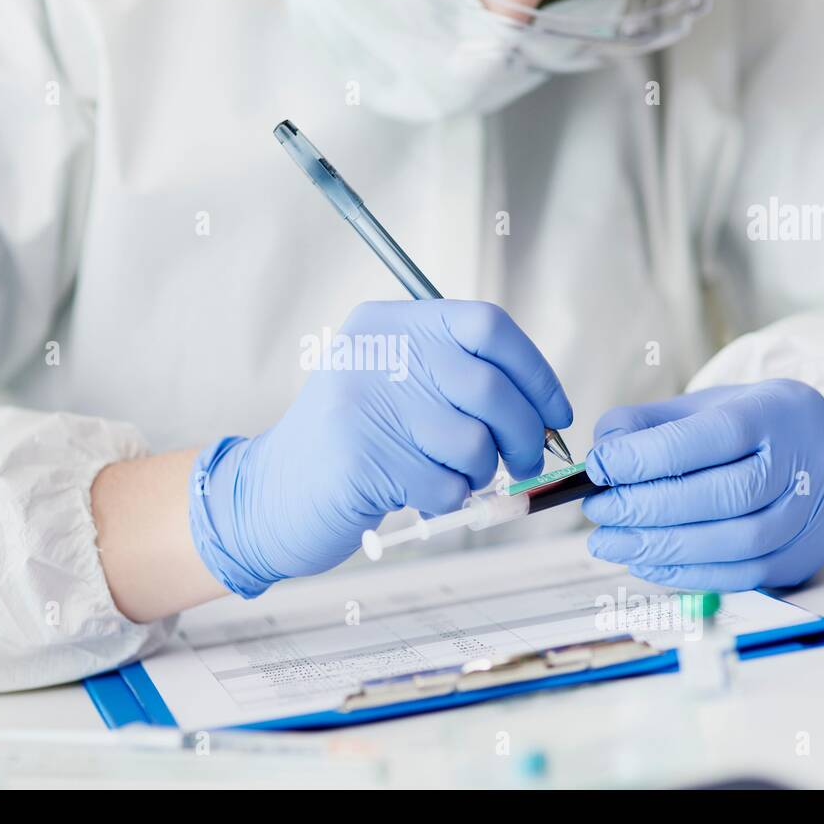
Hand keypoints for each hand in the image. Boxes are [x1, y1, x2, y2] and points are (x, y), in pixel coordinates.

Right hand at [190, 300, 571, 596]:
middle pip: (490, 386)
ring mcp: (363, 404)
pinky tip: (415, 494)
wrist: (269, 495)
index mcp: (389, 323)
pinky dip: (446, 500)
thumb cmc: (351, 447)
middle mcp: (375, 352)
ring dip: (478, 473)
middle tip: (524, 461)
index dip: (535, 372)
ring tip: (448, 475)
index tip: (554, 413)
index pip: (487, 325)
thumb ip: (453, 377)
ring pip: (474, 442)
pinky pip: (445, 484)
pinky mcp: (359, 458)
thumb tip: (542, 405)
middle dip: (523, 435)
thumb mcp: (390, 384)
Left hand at [581, 379, 823, 590]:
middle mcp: (809, 462)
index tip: (600, 468)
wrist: (802, 446)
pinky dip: (686, 574)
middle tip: (599, 512)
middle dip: (650, 508)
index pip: (716, 435)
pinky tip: (644, 562)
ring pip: (739, 543)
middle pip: (729, 495)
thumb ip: (641, 426)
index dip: (651, 456)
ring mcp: (815, 514)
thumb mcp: (692, 407)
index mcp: (779, 410)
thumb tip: (601, 460)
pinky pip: (745, 576)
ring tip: (610, 542)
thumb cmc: (737, 424)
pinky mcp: (806, 556)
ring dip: (663, 548)